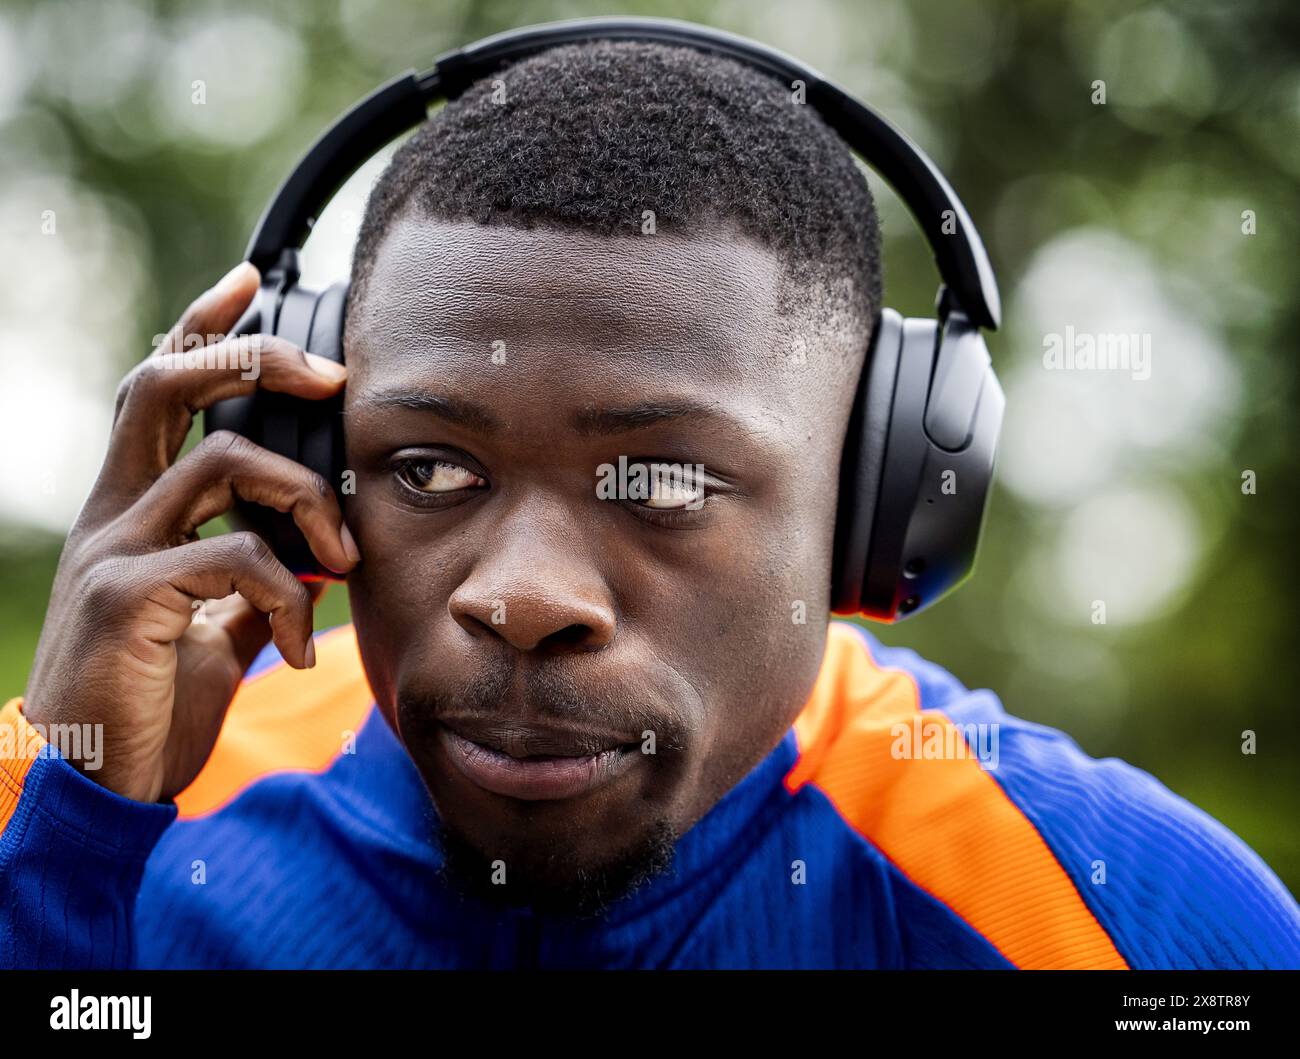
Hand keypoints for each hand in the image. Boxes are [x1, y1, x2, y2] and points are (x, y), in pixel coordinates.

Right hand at [21, 262, 358, 803]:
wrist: (99, 781)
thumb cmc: (154, 698)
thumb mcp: (213, 626)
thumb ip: (251, 581)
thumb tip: (312, 557)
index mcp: (134, 509)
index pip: (160, 393)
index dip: (200, 330)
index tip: (249, 280)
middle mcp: (113, 512)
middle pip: (166, 387)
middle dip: (249, 358)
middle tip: (328, 372)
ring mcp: (113, 549)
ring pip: (221, 465)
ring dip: (305, 502)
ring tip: (343, 559)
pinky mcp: (123, 596)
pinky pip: (234, 559)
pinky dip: (288, 597)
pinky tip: (296, 650)